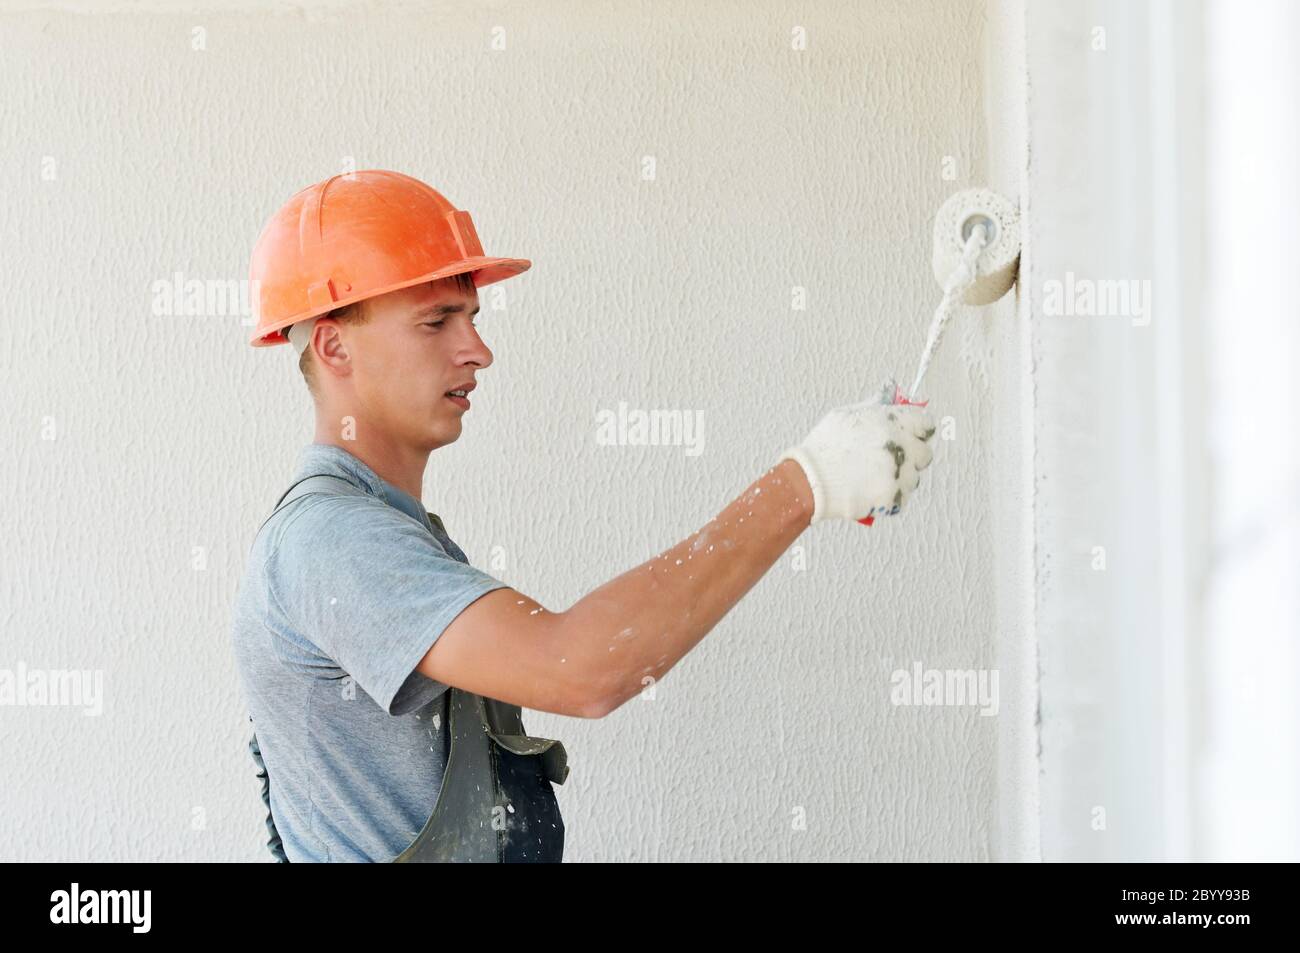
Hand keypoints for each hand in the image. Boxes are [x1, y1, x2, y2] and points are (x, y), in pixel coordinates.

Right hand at [779, 380, 936, 523]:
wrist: (809, 481)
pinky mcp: (893, 496)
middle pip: (924, 453)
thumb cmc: (824, 448)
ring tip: (873, 478)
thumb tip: (889, 389)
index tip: (912, 436)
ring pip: (913, 478)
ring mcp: (898, 472)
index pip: (925, 423)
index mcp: (891, 421)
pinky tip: (869, 491)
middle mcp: (899, 445)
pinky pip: (902, 499)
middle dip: (911, 458)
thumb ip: (874, 404)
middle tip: (890, 461)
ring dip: (899, 479)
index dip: (918, 431)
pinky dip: (889, 498)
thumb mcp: (846, 416)